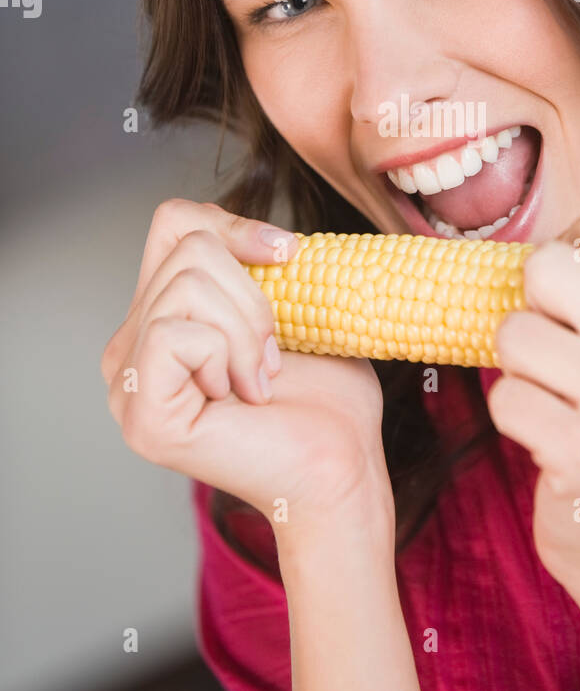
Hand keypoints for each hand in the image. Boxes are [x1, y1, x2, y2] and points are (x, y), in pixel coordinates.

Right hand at [101, 200, 390, 537]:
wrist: (341, 468)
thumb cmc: (324, 400)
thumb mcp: (295, 309)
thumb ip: (254, 265)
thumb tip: (263, 234)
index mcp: (158, 322)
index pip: (173, 222)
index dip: (232, 225)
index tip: (287, 256)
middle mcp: (129, 351)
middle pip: (187, 248)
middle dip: (253, 296)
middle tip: (271, 359)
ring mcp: (127, 385)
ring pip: (185, 283)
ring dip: (247, 330)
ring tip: (259, 381)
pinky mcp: (141, 413)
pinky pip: (175, 332)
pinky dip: (227, 353)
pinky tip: (240, 397)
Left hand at [487, 197, 579, 592]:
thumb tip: (557, 236)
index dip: (573, 249)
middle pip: (548, 266)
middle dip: (534, 308)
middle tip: (561, 354)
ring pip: (514, 333)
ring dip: (518, 369)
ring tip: (557, 399)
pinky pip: (505, 399)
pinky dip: (513, 418)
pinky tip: (549, 440)